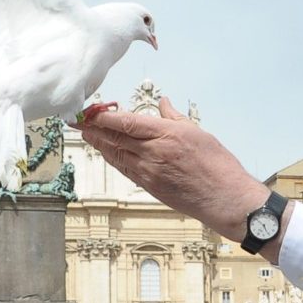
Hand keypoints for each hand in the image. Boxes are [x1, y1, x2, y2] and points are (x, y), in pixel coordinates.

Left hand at [78, 97, 273, 251]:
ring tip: (85, 134)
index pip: (126, 122)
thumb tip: (162, 103)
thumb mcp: (198, 132)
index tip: (89, 110)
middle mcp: (154, 154)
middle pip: (114, 138)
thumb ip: (174, 117)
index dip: (103, 116)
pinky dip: (112, 158)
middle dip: (92, 129)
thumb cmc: (218, 166)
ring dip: (98, 144)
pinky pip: (124, 169)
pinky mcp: (150, 187)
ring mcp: (149, 172)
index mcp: (167, 135)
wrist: (226, 199)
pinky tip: (105, 152)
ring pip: (115, 155)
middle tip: (77, 121)